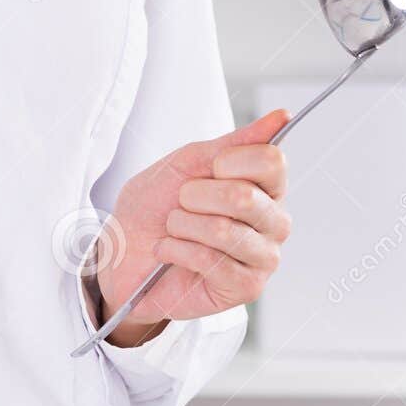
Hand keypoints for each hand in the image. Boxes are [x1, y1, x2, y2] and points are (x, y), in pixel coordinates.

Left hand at [94, 110, 292, 341]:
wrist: (124, 251)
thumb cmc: (156, 207)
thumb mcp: (188, 164)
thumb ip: (235, 143)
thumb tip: (281, 116)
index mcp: (266, 186)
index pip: (272, 160)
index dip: (228, 162)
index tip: (207, 171)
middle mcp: (274, 222)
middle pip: (246, 196)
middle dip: (195, 195)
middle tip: (181, 204)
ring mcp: (264, 258)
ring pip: (225, 230)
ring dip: (182, 225)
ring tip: (174, 229)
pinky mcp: (246, 289)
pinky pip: (210, 260)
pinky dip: (177, 250)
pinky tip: (171, 252)